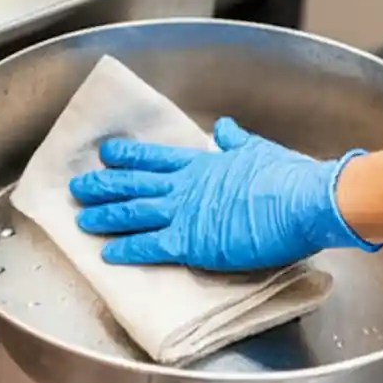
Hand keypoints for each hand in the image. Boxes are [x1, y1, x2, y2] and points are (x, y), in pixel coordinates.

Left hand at [69, 117, 378, 270]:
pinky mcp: (192, 241)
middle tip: (78, 187)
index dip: (131, 157)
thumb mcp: (260, 151)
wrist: (304, 201)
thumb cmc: (291, 179)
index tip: (108, 153)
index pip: (159, 159)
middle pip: (137, 184)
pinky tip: (107, 254)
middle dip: (105, 185)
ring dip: (106, 215)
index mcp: (206, 165)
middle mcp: (188, 186)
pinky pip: (150, 246)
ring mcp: (187, 213)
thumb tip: (224, 128)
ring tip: (81, 218)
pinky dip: (127, 249)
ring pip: (135, 213)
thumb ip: (237, 142)